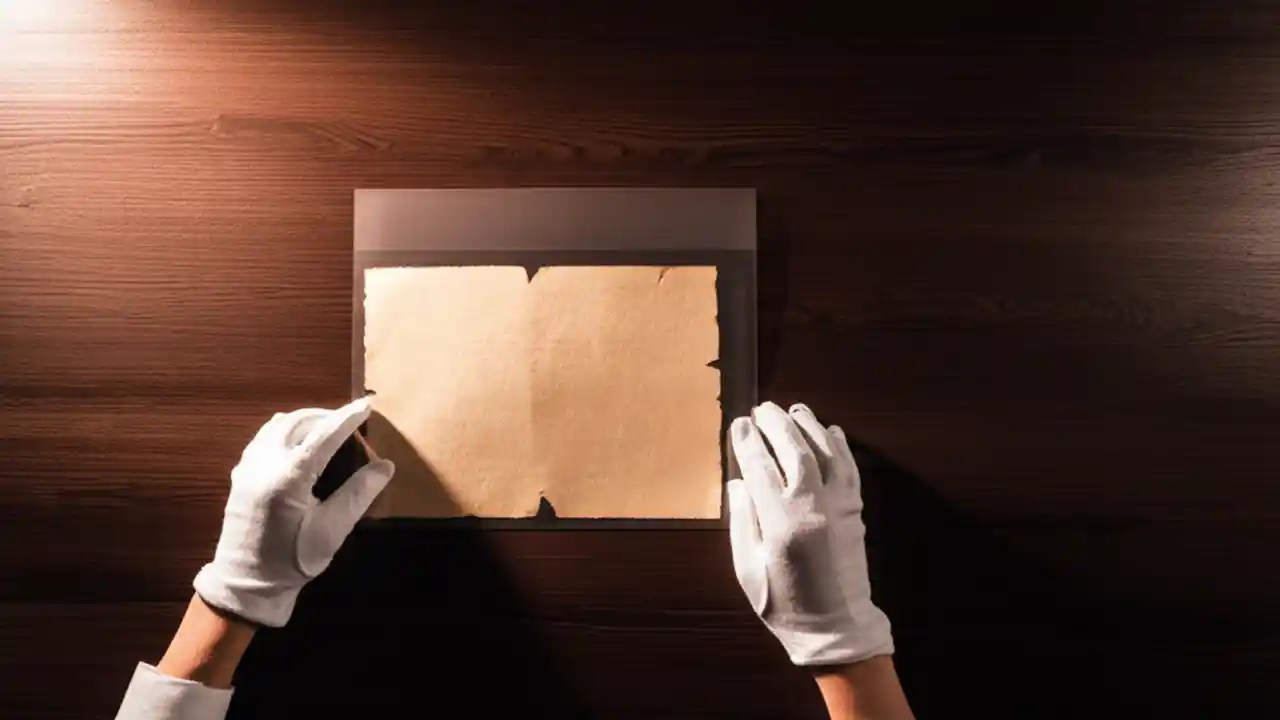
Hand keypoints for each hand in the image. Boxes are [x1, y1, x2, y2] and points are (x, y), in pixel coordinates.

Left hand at [193, 398, 393, 626]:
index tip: (367, 405)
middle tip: (349, 422)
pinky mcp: (240, 475)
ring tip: (326, 427)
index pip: (325, 434)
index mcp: (289, 477)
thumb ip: (358, 494)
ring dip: (305, 419)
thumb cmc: (292, 560)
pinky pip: (264, 437)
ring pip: (278, 425)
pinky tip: (296, 441)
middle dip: (326, 416)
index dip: (348, 418)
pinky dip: (285, 430)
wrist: (246, 584)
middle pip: (299, 421)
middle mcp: (265, 463)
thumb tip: (384, 465)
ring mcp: (248, 467)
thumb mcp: (331, 531)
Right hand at [727, 402, 892, 665]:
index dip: (747, 443)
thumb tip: (739, 483)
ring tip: (793, 410)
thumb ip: (742, 523)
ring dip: (809, 426)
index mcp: (781, 524)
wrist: (836, 627)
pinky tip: (830, 431)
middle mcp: (812, 508)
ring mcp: (839, 506)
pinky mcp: (856, 510)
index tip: (739, 425)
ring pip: (826, 452)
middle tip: (762, 409)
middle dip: (776, 424)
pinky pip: (849, 468)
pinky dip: (839, 446)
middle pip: (794, 450)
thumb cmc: (784, 604)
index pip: (760, 469)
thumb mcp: (748, 569)